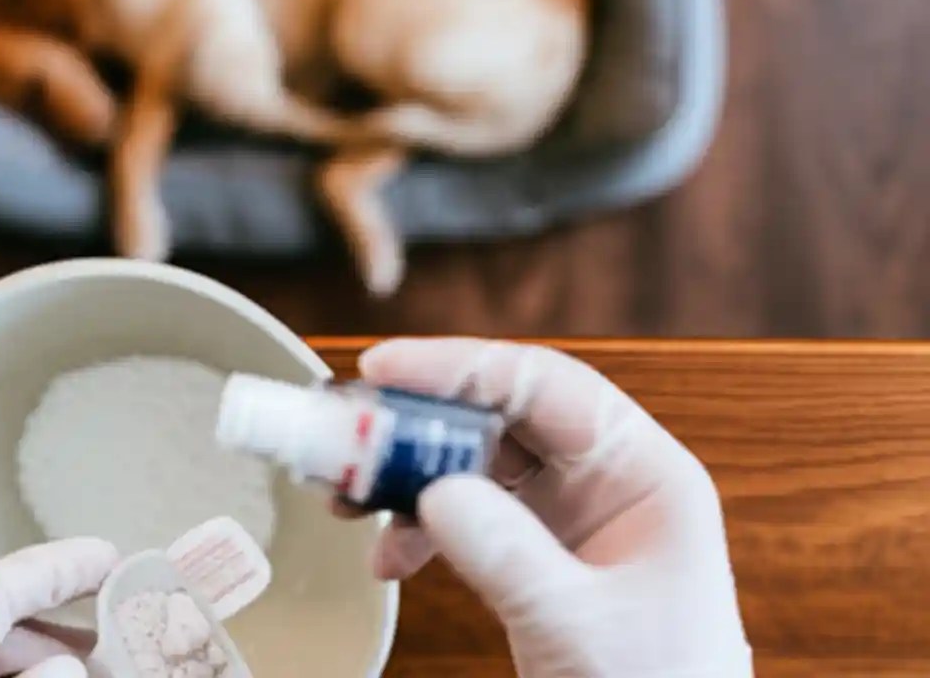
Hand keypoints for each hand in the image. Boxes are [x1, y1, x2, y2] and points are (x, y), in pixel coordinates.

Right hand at [358, 339, 751, 677]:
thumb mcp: (577, 624)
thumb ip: (508, 556)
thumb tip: (435, 492)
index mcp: (641, 470)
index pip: (545, 386)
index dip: (462, 367)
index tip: (386, 367)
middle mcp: (602, 476)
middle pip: (499, 417)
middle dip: (419, 424)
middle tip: (350, 433)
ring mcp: (568, 510)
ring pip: (473, 461)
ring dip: (408, 477)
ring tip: (350, 500)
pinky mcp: (535, 547)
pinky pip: (466, 512)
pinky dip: (421, 527)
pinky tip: (390, 558)